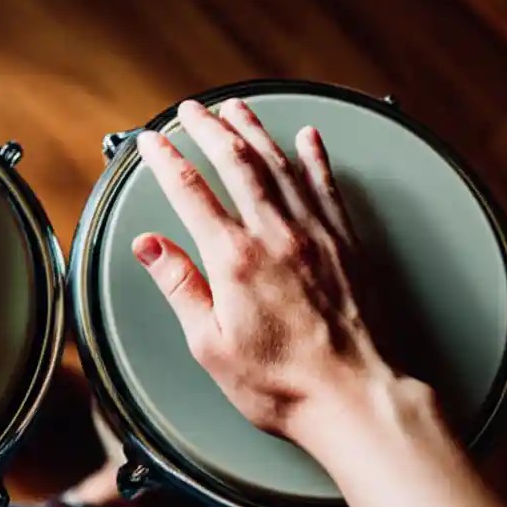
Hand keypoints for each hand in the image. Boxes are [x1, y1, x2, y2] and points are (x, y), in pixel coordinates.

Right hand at [133, 98, 397, 441]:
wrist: (357, 397)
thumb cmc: (286, 384)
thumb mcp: (211, 345)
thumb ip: (180, 287)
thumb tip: (149, 247)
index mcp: (235, 259)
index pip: (190, 191)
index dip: (166, 159)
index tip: (153, 141)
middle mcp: (277, 235)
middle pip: (236, 162)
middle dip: (209, 128)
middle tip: (192, 109)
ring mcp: (316, 234)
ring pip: (280, 163)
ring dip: (255, 130)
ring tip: (237, 109)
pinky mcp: (347, 244)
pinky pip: (327, 185)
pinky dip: (315, 156)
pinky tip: (309, 138)